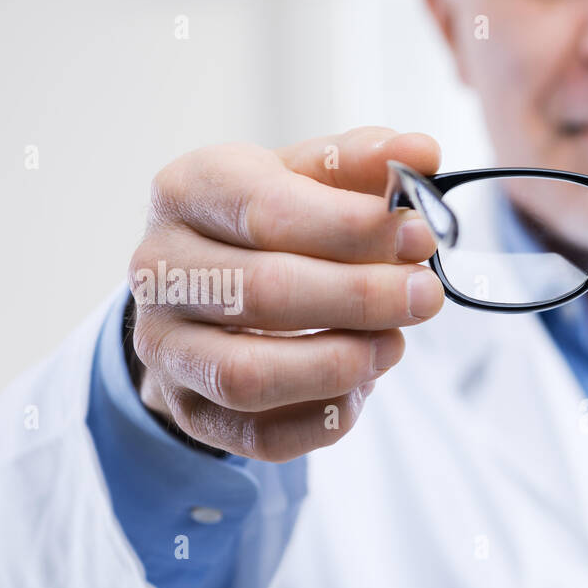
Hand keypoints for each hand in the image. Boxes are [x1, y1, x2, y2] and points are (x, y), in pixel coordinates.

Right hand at [128, 127, 443, 461]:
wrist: (203, 295)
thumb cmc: (269, 229)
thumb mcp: (308, 180)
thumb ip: (364, 164)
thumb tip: (421, 153)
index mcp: (188, 191)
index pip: (268, 209)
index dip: (352, 226)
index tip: (421, 235)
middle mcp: (160, 269)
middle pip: (265, 293)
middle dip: (361, 297)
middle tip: (427, 295)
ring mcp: (166, 347)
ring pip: (251, 376)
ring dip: (341, 363)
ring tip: (395, 344)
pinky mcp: (188, 410)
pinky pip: (261, 435)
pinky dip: (324, 418)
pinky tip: (361, 388)